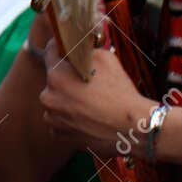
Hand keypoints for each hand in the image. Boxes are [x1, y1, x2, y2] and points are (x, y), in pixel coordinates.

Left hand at [40, 41, 149, 156]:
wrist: (133, 127)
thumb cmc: (120, 92)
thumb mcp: (106, 58)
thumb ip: (85, 50)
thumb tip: (78, 46)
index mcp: (56, 75)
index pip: (50, 53)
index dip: (59, 48)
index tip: (65, 49)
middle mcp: (48, 97)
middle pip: (54, 81)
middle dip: (67, 80)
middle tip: (88, 84)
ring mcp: (52, 118)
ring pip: (57, 102)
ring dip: (68, 101)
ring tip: (91, 104)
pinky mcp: (59, 134)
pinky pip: (61, 121)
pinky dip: (71, 119)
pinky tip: (89, 118)